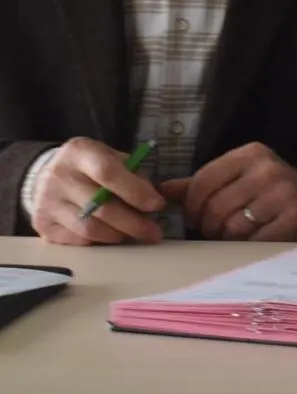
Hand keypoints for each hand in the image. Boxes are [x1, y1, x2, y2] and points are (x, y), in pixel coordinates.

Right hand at [30, 137, 165, 245]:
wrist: (47, 174)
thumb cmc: (89, 165)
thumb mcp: (110, 157)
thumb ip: (132, 173)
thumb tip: (153, 198)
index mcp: (80, 152)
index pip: (108, 173)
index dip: (135, 191)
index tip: (157, 205)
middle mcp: (59, 176)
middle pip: (100, 206)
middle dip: (133, 222)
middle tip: (154, 232)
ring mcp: (47, 202)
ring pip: (90, 228)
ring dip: (118, 235)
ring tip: (134, 234)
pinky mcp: (42, 224)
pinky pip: (78, 240)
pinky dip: (99, 241)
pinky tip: (110, 235)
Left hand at [160, 142, 296, 241]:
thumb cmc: (268, 191)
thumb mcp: (238, 178)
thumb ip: (201, 184)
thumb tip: (162, 191)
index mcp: (251, 154)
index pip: (205, 180)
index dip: (191, 204)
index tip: (192, 217)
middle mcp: (268, 170)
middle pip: (216, 207)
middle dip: (208, 225)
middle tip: (214, 230)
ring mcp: (283, 194)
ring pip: (233, 227)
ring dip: (228, 238)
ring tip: (235, 235)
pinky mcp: (295, 218)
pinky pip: (254, 241)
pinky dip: (247, 247)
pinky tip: (253, 241)